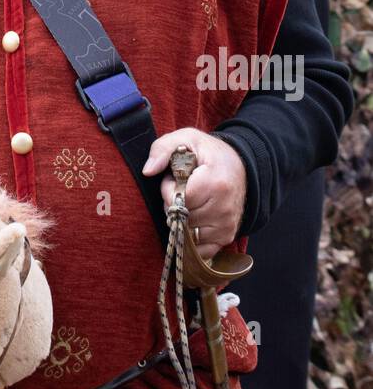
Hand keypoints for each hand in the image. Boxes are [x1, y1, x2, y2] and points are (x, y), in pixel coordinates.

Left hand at [143, 127, 245, 260]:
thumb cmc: (208, 153)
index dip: (168, 189)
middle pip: (181, 218)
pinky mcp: (226, 238)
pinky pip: (199, 249)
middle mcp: (224, 209)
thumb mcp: (186, 138)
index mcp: (215, 184)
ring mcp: (226, 226)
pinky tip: (194, 217)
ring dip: (181, 220)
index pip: (177, 199)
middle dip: (173, 205)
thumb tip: (147, 171)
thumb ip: (162, 149)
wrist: (240, 166)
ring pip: (187, 234)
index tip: (175, 178)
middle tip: (182, 188)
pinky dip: (190, 236)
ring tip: (190, 200)